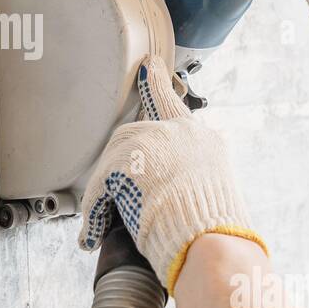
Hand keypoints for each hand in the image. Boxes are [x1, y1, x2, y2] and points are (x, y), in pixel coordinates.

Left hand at [78, 56, 265, 295]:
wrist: (211, 241)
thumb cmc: (214, 231)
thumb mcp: (213, 190)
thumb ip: (192, 175)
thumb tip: (172, 189)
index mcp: (200, 139)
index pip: (172, 103)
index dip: (157, 84)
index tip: (148, 66)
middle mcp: (177, 131)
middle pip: (131, 137)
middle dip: (117, 163)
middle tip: (114, 188)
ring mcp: (152, 141)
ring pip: (113, 165)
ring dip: (107, 199)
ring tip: (107, 228)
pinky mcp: (127, 159)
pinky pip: (99, 189)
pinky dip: (95, 216)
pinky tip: (94, 236)